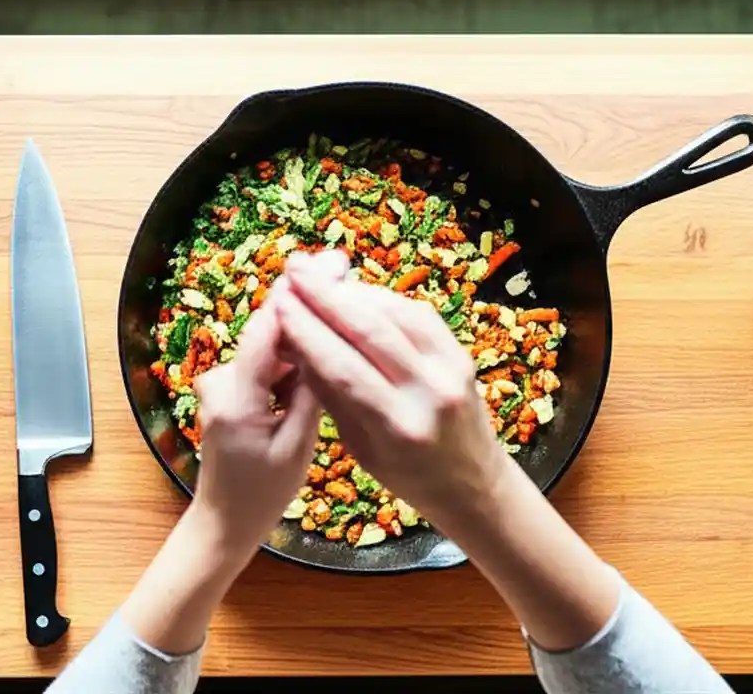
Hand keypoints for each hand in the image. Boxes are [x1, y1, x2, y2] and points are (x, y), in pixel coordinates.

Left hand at [189, 287, 321, 552]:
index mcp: (236, 398)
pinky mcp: (228, 392)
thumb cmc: (262, 495)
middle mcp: (220, 382)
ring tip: (342, 301)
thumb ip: (311, 395)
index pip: (267, 331)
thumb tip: (329, 343)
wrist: (222, 522)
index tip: (330, 267)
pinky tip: (322, 341)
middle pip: (267, 331)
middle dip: (305, 300)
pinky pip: (264, 364)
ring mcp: (221, 386)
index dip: (300, 295)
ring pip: (269, 347)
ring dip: (302, 327)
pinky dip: (291, 354)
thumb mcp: (298, 449)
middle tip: (343, 268)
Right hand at [274, 252, 511, 521]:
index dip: (307, 330)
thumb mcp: (359, 449)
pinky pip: (418, 315)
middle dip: (325, 295)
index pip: (342, 367)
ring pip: (395, 313)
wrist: (474, 486)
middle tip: (293, 268)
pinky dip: (383, 298)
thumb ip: (331, 394)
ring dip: (352, 289)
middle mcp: (429, 393)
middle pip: (369, 330)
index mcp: (397, 428)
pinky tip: (355, 290)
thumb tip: (295, 343)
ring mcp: (452, 369)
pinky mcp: (462, 354)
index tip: (278, 303)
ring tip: (316, 273)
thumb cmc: (407, 477)